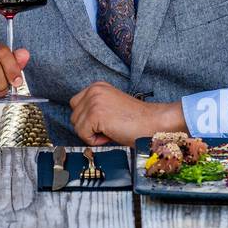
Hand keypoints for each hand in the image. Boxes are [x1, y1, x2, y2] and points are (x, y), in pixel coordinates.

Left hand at [68, 82, 184, 146]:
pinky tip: (110, 135)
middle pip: (74, 116)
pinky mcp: (95, 113)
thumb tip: (79, 123)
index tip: (104, 124)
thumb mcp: (110, 107)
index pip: (76, 106)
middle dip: (87, 128)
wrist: (153, 123)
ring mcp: (94, 100)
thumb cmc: (136, 120)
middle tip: (107, 129)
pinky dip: (95, 140)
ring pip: (77, 126)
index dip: (87, 120)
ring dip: (92, 135)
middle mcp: (93, 90)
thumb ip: (94, 109)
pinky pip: (83, 134)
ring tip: (110, 131)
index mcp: (97, 87)